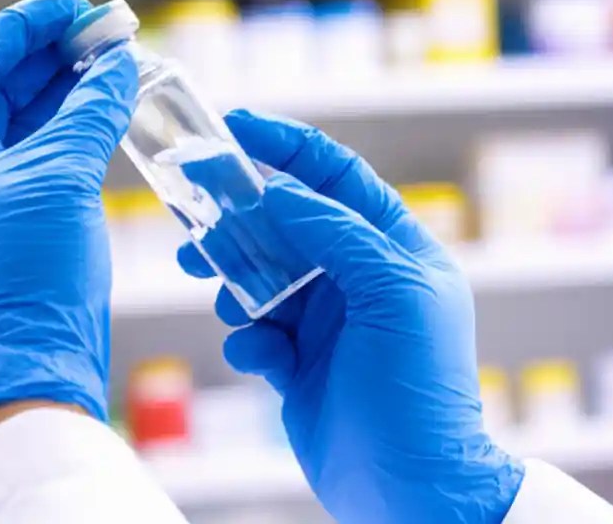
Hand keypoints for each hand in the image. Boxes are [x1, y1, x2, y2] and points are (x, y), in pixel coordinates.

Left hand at [0, 0, 138, 476]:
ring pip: (27, 125)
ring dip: (70, 91)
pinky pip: (46, 160)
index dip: (24, 26)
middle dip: (54, 55)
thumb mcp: (58, 179)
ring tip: (118, 62)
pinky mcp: (19, 226)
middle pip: (1, 89)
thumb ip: (89, 114)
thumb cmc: (24, 274)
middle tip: (108, 30)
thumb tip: (119, 65)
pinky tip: (112, 112)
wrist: (29, 367)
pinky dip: (78, 132)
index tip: (71, 3)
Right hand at [178, 111, 523, 523]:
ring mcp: (327, 320)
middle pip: (286, 222)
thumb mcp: (392, 294)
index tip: (234, 126)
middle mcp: (359, 276)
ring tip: (208, 279)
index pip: (337, 176)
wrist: (412, 487)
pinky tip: (261, 356)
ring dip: (231, 274)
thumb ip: (338, 235)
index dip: (287, 145)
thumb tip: (286, 190)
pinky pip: (255, 332)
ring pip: (260, 275)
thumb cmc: (422, 388)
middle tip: (190, 209)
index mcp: (394, 249)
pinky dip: (248, 339)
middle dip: (239, 214)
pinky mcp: (298, 363)